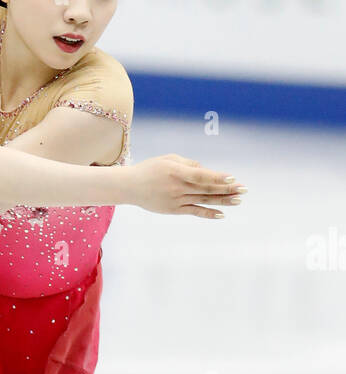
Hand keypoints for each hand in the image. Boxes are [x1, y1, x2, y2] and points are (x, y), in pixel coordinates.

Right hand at [121, 154, 245, 218]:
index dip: (218, 177)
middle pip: (207, 189)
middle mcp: (178, 187)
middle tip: (244, 189)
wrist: (129, 187)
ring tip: (239, 199)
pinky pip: (194, 212)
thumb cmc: (150, 169)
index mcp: (176, 172)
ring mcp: (176, 200)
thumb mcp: (168, 159)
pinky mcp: (174, 210)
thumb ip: (188, 164)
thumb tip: (205, 170)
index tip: (233, 178)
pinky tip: (222, 214)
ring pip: (204, 200)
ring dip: (223, 200)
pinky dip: (208, 213)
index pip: (201, 176)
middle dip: (227, 188)